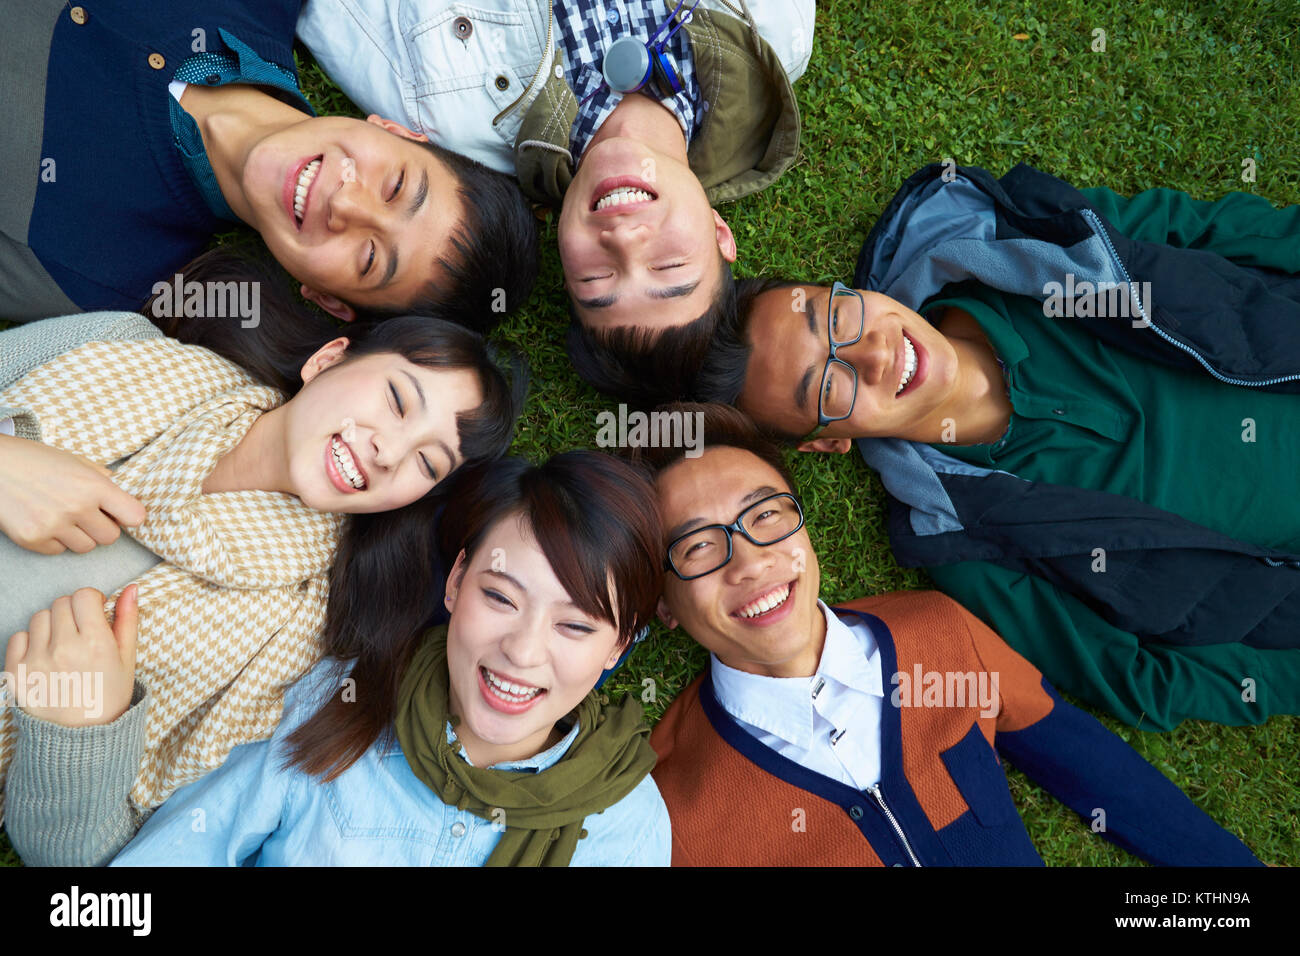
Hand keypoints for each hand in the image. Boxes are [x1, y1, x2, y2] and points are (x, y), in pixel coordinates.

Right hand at [0, 434, 144, 553]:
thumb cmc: (33, 460)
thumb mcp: (74, 460)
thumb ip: (101, 478)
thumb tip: (122, 493)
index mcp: (94, 485)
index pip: (135, 516)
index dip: (128, 516)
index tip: (119, 513)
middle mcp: (77, 507)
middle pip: (110, 537)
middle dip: (102, 528)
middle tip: (87, 516)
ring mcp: (54, 525)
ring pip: (85, 547)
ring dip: (79, 536)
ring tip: (62, 517)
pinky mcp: (32, 539)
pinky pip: (58, 550)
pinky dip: (54, 540)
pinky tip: (43, 521)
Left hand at [3, 585, 138, 726]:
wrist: (80, 738)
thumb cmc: (108, 697)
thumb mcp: (127, 660)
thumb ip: (127, 620)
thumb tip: (130, 589)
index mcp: (96, 645)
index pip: (84, 596)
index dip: (92, 600)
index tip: (95, 613)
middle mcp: (65, 649)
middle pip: (61, 603)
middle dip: (73, 612)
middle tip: (81, 633)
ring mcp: (37, 661)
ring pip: (40, 617)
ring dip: (52, 625)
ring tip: (63, 646)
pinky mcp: (16, 672)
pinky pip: (18, 636)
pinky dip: (31, 641)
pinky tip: (46, 657)